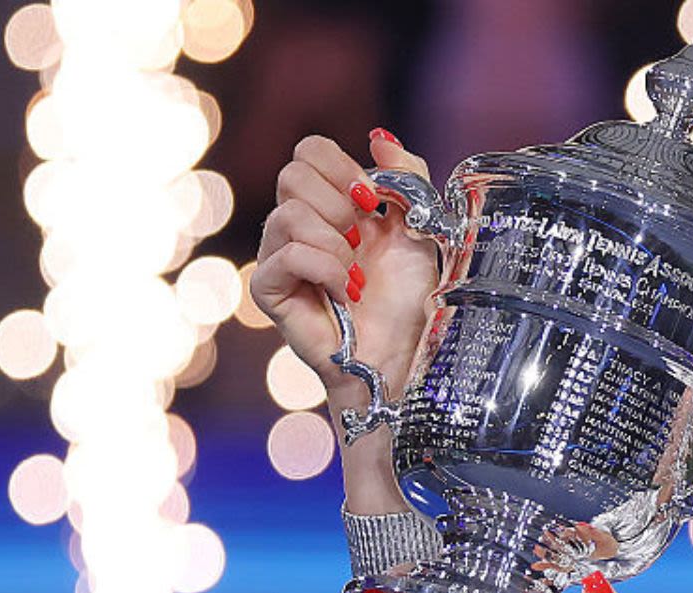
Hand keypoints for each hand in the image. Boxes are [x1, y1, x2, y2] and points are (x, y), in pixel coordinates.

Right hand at [249, 129, 439, 406]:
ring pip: (289, 214)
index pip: (308, 151)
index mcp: (329, 204)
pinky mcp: (270, 290)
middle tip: (362, 242)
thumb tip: (378, 138)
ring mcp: (278, 256)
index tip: (372, 201)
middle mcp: (297, 225)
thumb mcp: (422, 226)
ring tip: (357, 275)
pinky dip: (326, 270)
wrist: (405, 354)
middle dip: (340, 205)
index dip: (341, 166)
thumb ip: (407, 177)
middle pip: (293, 174)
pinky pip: (287, 255)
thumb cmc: (411, 298)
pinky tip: (346, 292)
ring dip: (337, 245)